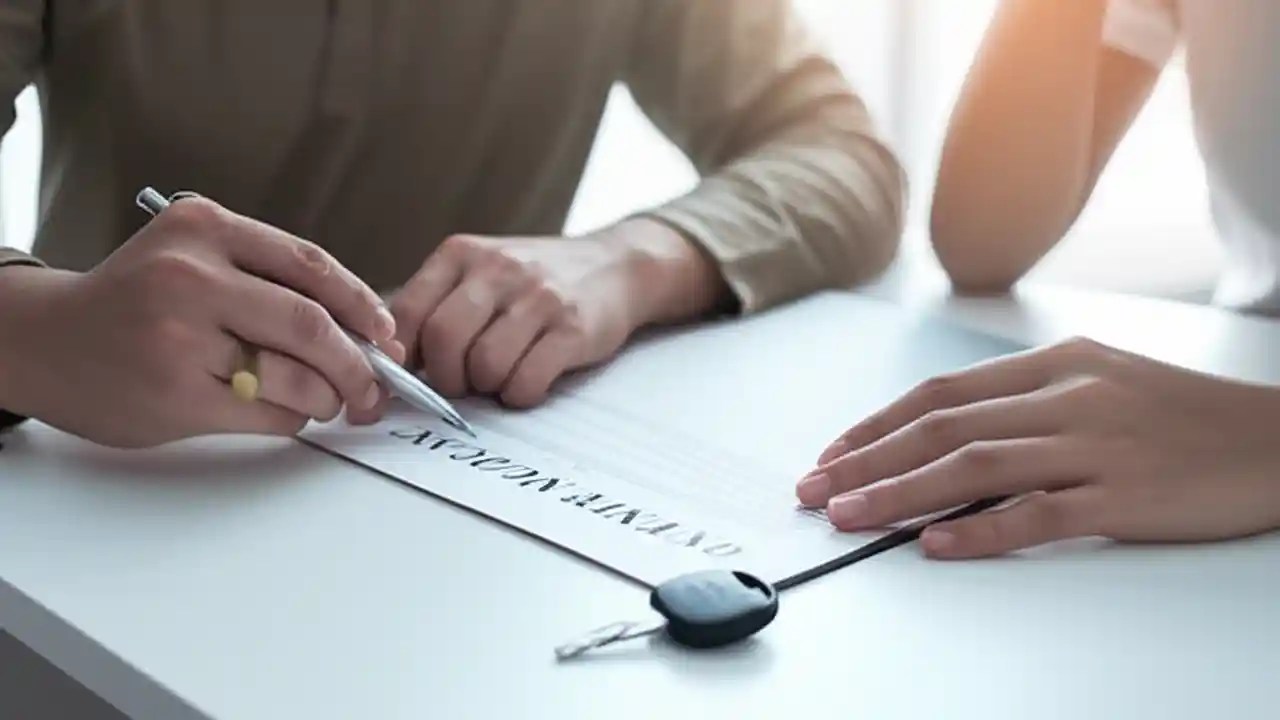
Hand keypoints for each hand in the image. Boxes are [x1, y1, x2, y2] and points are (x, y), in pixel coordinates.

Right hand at [0, 197, 403, 447]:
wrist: (45, 340)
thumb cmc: (135, 300)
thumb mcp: (192, 256)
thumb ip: (266, 278)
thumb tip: (365, 327)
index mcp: (205, 229)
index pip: (311, 265)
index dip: (362, 303)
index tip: (385, 331)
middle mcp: (192, 277)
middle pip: (313, 325)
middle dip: (358, 364)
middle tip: (373, 385)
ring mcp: (181, 338)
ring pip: (297, 376)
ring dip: (328, 396)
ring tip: (327, 399)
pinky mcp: (176, 395)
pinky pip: (269, 414)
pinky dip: (293, 418)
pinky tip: (286, 412)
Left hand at [386, 219, 726, 409]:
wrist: (615, 265)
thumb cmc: (535, 282)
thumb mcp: (480, 273)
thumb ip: (435, 306)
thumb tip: (385, 363)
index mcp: (461, 254)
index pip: (405, 312)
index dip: (395, 360)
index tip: (396, 386)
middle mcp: (497, 268)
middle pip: (443, 341)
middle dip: (447, 378)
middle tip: (463, 383)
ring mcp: (538, 296)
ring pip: (485, 365)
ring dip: (487, 387)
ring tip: (501, 376)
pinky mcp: (573, 327)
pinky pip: (527, 381)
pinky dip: (520, 394)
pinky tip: (528, 381)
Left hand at [796, 338, 1279, 557]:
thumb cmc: (1184, 417)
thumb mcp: (1101, 383)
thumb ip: (1026, 404)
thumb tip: (945, 438)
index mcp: (1056, 365)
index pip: (941, 394)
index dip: (877, 425)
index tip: (832, 452)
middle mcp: (1067, 397)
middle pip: (942, 427)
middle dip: (867, 459)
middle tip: (816, 488)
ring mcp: (1096, 445)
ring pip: (975, 467)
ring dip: (900, 493)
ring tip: (848, 514)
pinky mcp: (1125, 495)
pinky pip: (1037, 515)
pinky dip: (979, 532)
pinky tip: (934, 545)